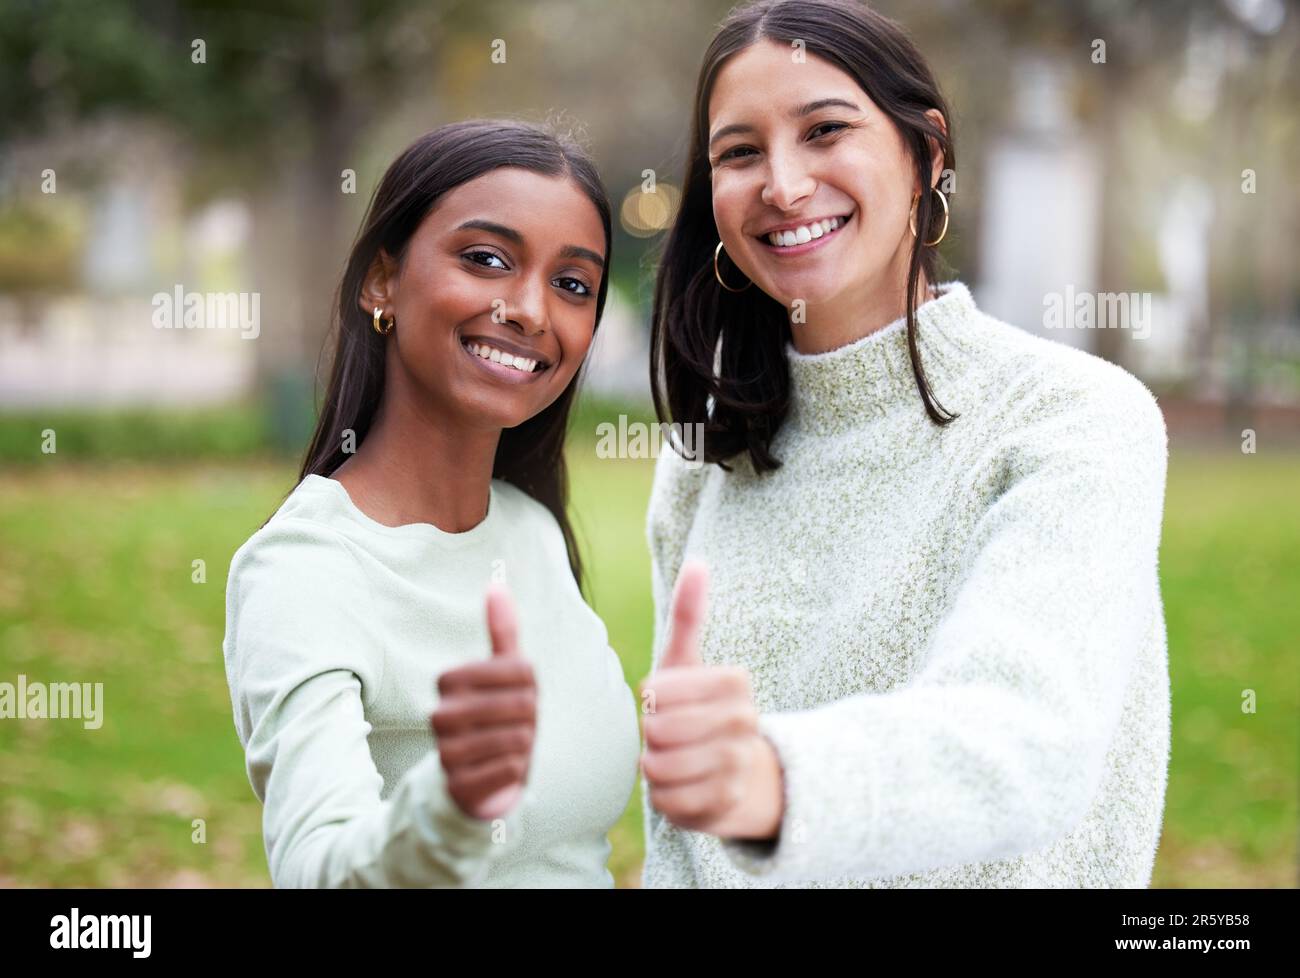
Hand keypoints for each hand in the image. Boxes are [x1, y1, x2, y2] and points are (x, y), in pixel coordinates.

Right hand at [430, 581, 536, 820]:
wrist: (477, 778)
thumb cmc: (495, 717)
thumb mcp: (501, 673)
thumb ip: (501, 631)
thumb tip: (496, 584)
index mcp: (449, 680)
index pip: (519, 669)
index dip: (531, 683)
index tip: (519, 692)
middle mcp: (441, 714)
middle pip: (522, 705)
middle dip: (531, 717)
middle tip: (518, 724)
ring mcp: (446, 751)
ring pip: (518, 738)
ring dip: (525, 745)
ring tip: (509, 745)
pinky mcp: (459, 784)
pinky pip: (511, 769)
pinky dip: (518, 769)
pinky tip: (502, 769)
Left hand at [638, 560, 784, 839]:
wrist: (740, 776)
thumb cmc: (699, 709)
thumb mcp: (689, 662)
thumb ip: (689, 614)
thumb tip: (697, 561)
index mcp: (736, 683)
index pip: (662, 690)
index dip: (653, 698)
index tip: (667, 700)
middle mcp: (746, 723)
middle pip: (659, 730)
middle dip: (652, 735)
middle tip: (669, 735)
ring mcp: (738, 766)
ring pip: (660, 768)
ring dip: (654, 766)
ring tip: (673, 760)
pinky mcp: (724, 807)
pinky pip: (667, 802)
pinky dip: (662, 797)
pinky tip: (681, 786)